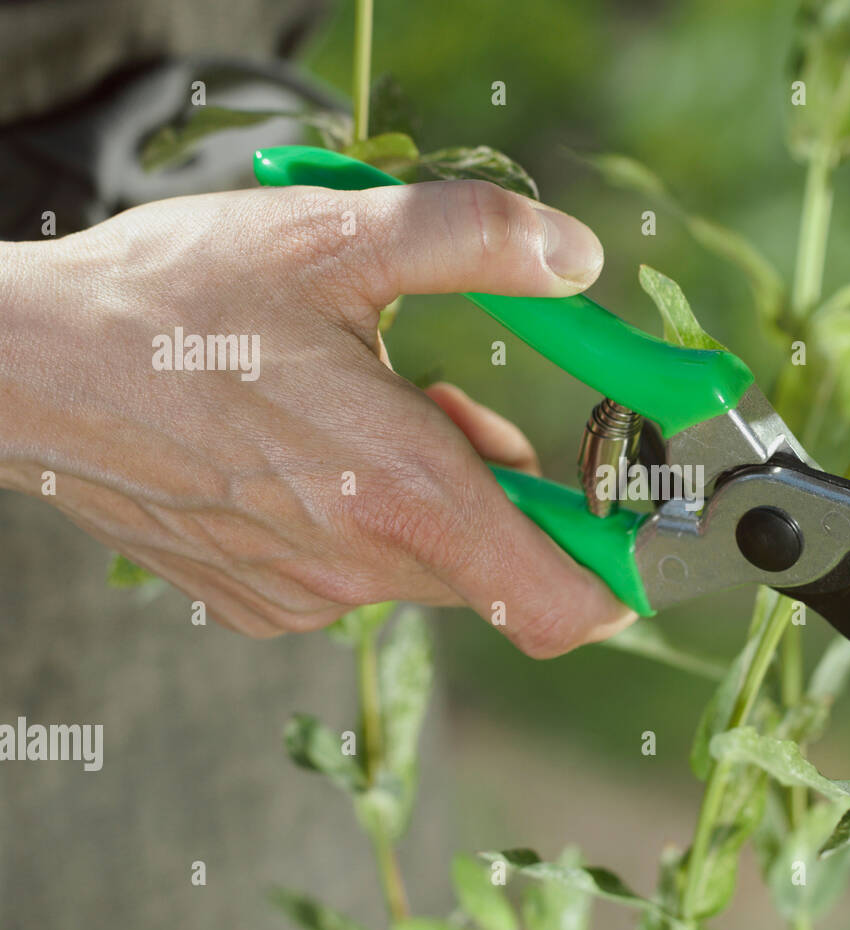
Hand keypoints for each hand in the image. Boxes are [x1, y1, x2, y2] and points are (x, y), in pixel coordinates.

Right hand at [0, 179, 635, 652]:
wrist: (28, 373)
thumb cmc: (170, 304)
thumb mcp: (335, 236)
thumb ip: (477, 238)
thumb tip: (576, 257)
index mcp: (402, 492)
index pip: (559, 604)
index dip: (613, 576)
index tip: (621, 522)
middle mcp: (361, 566)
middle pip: (499, 563)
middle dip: (503, 488)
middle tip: (446, 403)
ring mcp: (307, 594)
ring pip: (429, 562)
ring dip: (431, 494)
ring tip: (363, 410)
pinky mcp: (262, 604)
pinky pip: (359, 572)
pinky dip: (366, 519)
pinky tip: (308, 452)